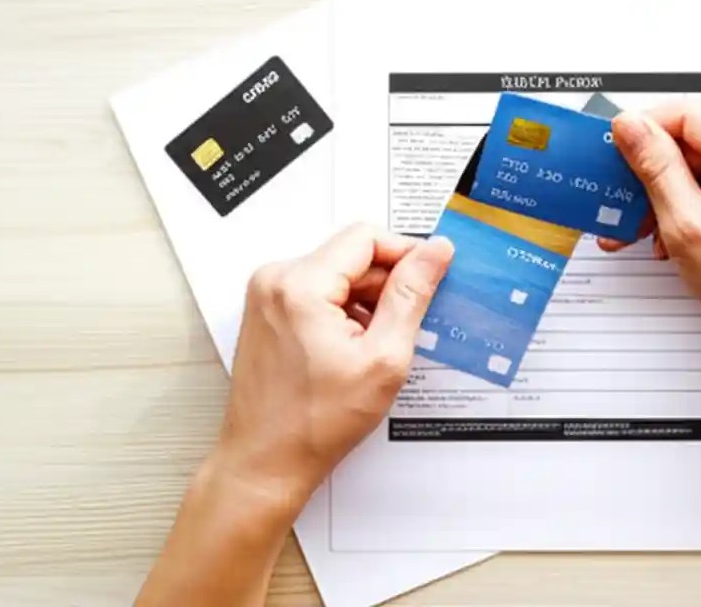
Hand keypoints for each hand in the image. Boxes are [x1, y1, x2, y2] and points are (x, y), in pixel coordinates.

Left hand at [213, 224, 453, 510]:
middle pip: (351, 255)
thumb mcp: (384, 358)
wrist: (265, 461)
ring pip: (336, 274)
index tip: (430, 278)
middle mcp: (275, 280)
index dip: (406, 255)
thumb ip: (411, 295)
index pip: (367, 237)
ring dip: (365, 301)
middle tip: (404, 328)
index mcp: (300, 285)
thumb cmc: (314, 423)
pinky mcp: (266, 311)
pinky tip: (353, 350)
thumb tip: (435, 252)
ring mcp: (266, 295)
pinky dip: (343, 312)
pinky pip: (317, 292)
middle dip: (385, 285)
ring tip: (374, 348)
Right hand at [601, 103, 700, 337]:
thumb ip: (655, 168)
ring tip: (642, 227)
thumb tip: (630, 126)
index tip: (615, 152)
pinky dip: (685, 202)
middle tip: (621, 199)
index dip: (644, 131)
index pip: (686, 115)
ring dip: (664, 192)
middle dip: (651, 172)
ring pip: (696, 163)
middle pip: (690, 140)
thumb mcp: (686, 225)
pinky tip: (667, 231)